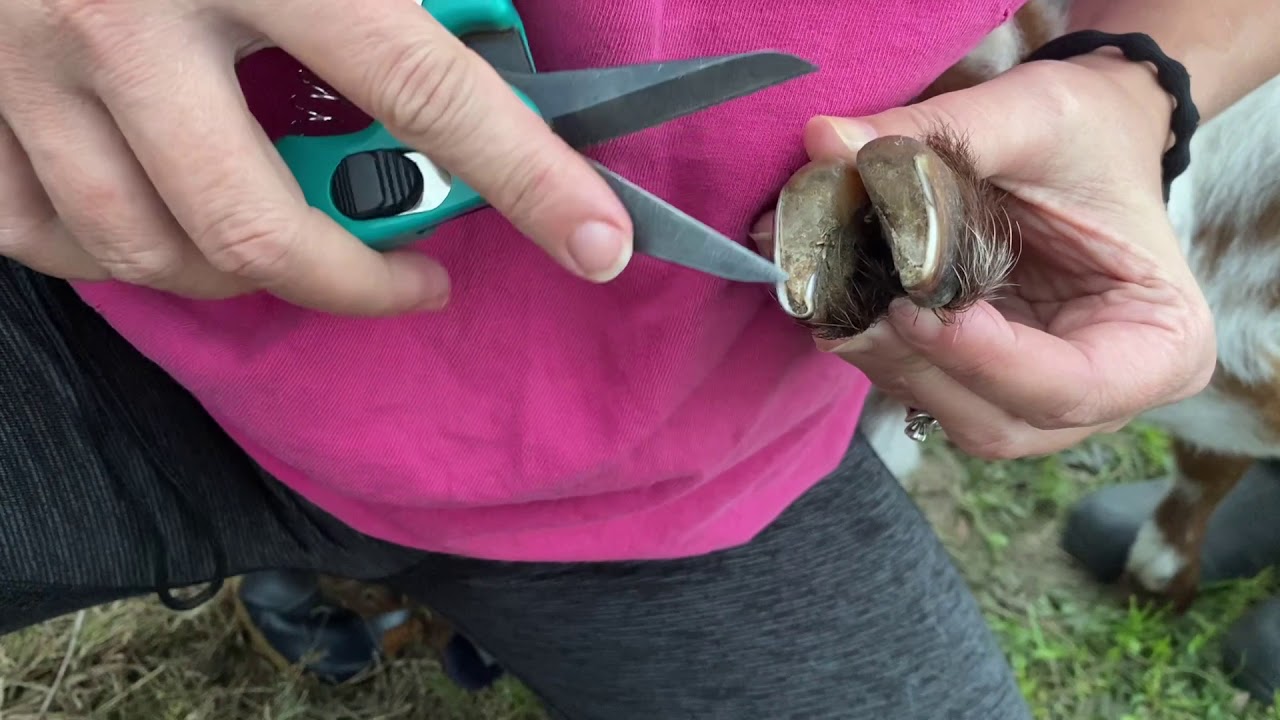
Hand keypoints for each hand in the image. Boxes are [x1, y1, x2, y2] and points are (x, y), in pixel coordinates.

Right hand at [0, 0, 632, 315]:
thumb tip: (489, 12)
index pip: (420, 87)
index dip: (525, 176)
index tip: (597, 244)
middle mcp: (118, 12)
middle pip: (256, 224)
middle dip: (361, 282)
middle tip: (422, 276)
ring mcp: (16, 65)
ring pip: (145, 249)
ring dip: (246, 276)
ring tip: (302, 249)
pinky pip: (37, 235)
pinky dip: (116, 255)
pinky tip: (169, 225)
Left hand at [770, 57, 1214, 458]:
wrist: (1089, 133)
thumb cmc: (1088, 130)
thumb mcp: (1033, 117)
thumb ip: (938, 134)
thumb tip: (826, 139)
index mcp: (1161, 346)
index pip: (1071, 389)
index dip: (982, 361)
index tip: (911, 309)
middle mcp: (1105, 394)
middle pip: (997, 421)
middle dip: (917, 366)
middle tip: (854, 305)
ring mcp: (1039, 398)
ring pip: (951, 414)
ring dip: (888, 363)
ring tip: (841, 297)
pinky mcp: (984, 382)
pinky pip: (927, 390)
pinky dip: (883, 354)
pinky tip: (849, 305)